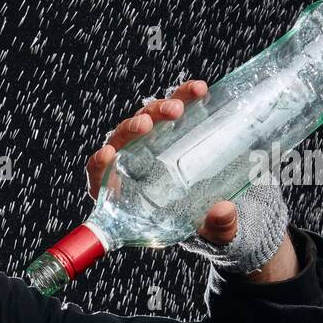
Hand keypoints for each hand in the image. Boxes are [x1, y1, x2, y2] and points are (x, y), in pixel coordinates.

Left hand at [87, 78, 294, 278]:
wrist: (222, 210)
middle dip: (133, 128)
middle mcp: (133, 165)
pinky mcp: (174, 128)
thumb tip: (222, 211)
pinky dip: (184, 96)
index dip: (99, 165)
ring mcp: (152, 144)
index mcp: (127, 195)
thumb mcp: (211, 233)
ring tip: (179, 106)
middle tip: (149, 123)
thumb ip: (216, 227)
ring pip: (145, 119)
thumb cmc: (204, 227)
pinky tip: (199, 90)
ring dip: (158, 109)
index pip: (100, 176)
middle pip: (122, 140)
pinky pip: (173, 108)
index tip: (107, 154)